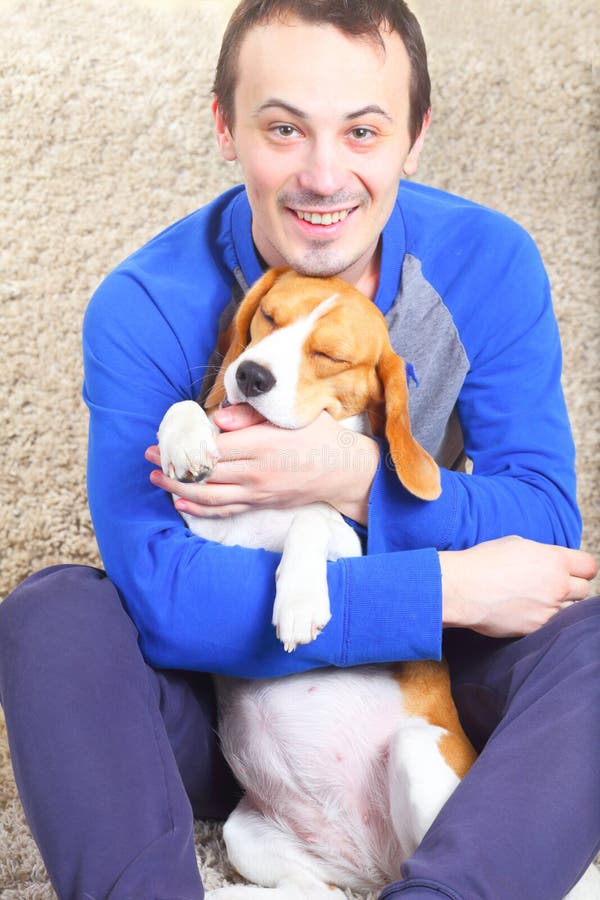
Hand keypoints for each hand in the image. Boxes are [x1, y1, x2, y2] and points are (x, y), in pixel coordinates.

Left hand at [146, 404, 379, 524]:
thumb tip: (216, 418)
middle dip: (173, 465)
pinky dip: (200, 508)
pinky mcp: (262, 503)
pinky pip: (225, 509)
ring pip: (210, 495)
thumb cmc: (319, 435)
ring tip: (156, 480)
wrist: (345, 470)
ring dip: (178, 489)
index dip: (185, 444)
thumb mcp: (289, 415)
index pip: (213, 446)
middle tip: (148, 456)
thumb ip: (251, 416)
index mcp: (262, 444)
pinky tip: (182, 503)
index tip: (164, 438)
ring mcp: (258, 492)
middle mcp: (257, 472)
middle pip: (205, 471)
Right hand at [440, 535, 597, 636]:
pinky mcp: (536, 629)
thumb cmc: (484, 562)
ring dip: (558, 603)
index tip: (573, 569)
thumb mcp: (517, 543)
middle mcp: (558, 586)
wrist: (462, 589)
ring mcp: (548, 610)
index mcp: (555, 560)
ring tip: (536, 598)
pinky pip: (551, 623)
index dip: (580, 567)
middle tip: (551, 584)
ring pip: (569, 609)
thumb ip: (542, 554)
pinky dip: (543, 618)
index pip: (589, 566)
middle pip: (584, 589)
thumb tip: (549, 561)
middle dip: (571, 586)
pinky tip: (525, 610)